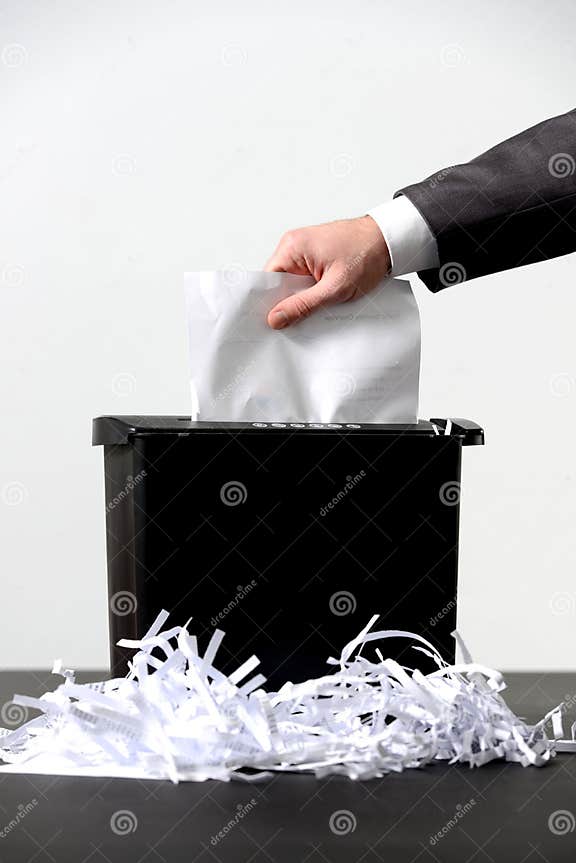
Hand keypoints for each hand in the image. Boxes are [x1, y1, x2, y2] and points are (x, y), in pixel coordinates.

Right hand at [264, 215, 390, 328]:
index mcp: (292, 247)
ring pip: (293, 283)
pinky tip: (322, 299)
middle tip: (299, 321)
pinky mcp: (315, 255)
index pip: (267, 280)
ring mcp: (305, 249)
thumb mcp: (334, 288)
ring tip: (316, 308)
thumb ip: (303, 305)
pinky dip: (312, 291)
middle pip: (279, 283)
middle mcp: (294, 245)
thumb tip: (276, 318)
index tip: (273, 323)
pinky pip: (305, 279)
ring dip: (303, 297)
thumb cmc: (367, 254)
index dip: (269, 303)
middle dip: (289, 302)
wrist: (389, 240)